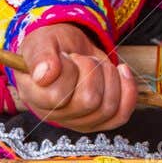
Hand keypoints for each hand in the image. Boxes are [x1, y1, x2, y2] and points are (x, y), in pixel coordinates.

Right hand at [13, 22, 137, 131]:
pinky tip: (122, 71)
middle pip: (89, 101)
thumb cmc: (52, 46)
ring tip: (96, 64)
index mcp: (34, 96)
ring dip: (108, 76)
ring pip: (108, 107)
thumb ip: (40, 55)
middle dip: (92, 69)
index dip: (69, 71)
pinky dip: (127, 90)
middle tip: (82, 59)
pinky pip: (121, 115)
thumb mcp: (42, 40)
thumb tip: (44, 75)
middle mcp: (55, 115)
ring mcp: (78, 122)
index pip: (57, 96)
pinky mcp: (99, 121)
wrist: (68, 48)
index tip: (65, 57)